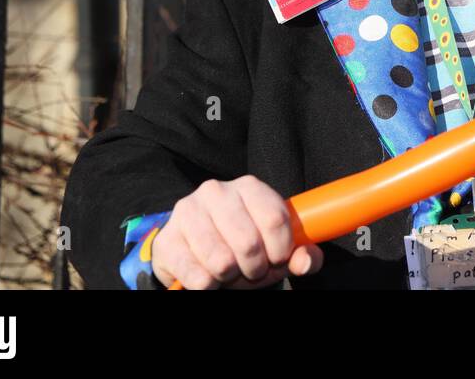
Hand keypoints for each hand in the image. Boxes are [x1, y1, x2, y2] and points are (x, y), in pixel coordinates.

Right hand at [151, 175, 323, 289]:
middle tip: (252, 270)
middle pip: (249, 243)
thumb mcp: (276, 247)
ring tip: (230, 271)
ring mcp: (188, 212)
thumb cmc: (244, 246)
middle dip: (256, 268)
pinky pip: (198, 277)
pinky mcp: (167, 239)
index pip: (275, 220)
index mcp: (249, 187)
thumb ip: (300, 253)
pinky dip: (209, 286)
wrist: (197, 251)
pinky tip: (209, 277)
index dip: (281, 250)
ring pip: (222, 262)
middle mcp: (216, 191)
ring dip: (231, 277)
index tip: (278, 260)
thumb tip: (307, 262)